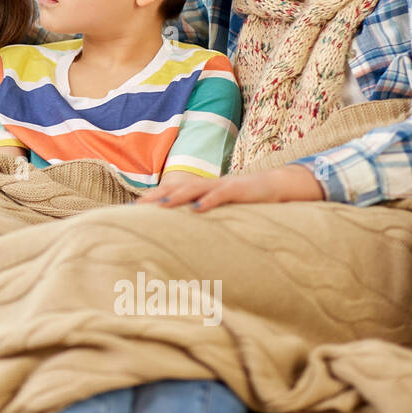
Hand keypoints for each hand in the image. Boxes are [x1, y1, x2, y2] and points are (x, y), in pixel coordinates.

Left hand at [133, 164, 325, 212]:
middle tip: (138, 206)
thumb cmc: (246, 199)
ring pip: (196, 188)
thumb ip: (205, 214)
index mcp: (202, 189)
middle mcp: (208, 185)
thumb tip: (186, 227)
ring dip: (177, 197)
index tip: (134, 207)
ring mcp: (223, 185)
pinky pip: (223, 195)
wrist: (276, 185)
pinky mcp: (240, 190)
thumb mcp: (222, 207)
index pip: (173, 191)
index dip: (154, 196)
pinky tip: (198, 208)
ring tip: (160, 206)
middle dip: (157, 196)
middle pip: (177, 187)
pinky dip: (210, 200)